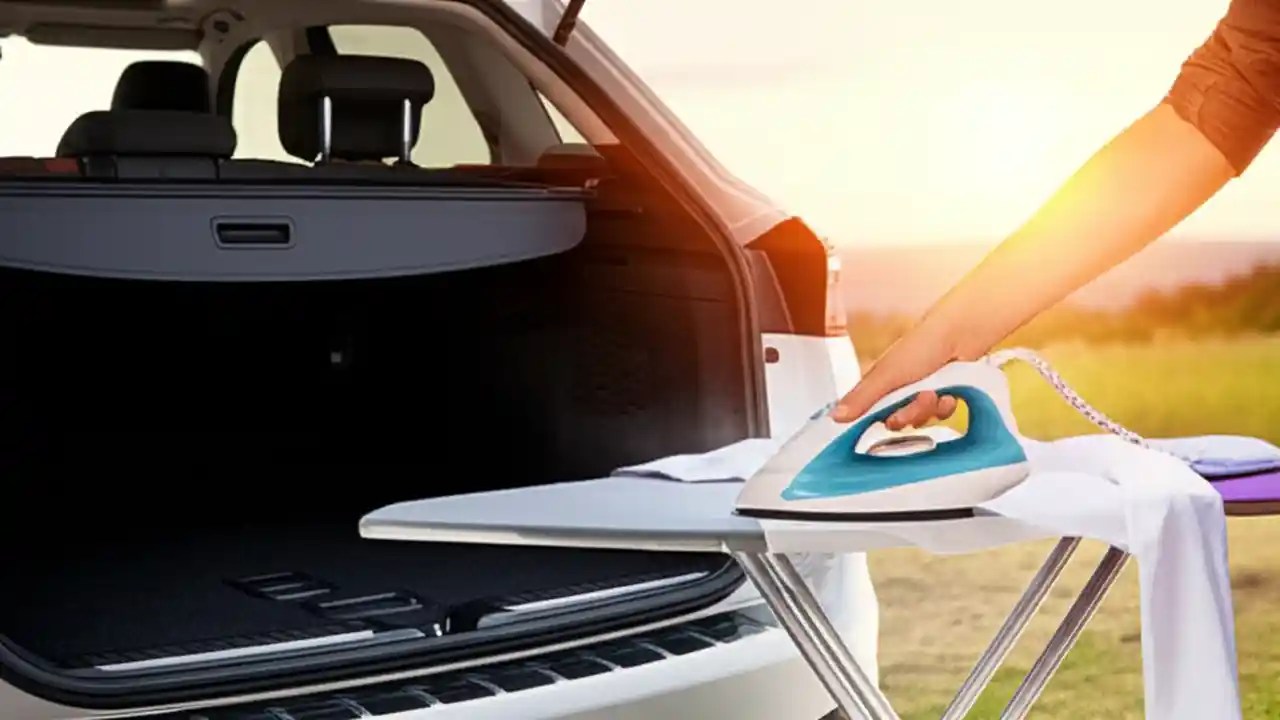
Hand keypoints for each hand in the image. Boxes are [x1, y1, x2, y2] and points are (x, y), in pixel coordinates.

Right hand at [831, 321, 971, 429]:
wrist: (965, 335)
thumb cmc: (924, 344)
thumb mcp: (887, 373)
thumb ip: (861, 397)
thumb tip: (835, 415)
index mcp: (882, 381)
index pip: (871, 411)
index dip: (878, 420)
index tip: (884, 422)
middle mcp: (901, 388)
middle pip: (899, 419)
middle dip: (910, 414)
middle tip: (917, 401)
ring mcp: (924, 392)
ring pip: (921, 419)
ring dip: (929, 410)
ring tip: (935, 393)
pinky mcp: (945, 395)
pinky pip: (942, 415)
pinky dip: (946, 407)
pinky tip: (949, 394)